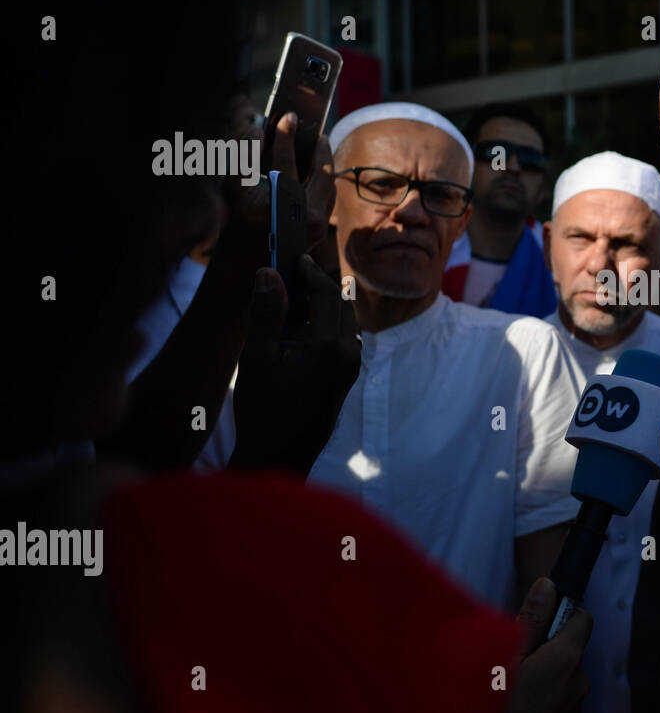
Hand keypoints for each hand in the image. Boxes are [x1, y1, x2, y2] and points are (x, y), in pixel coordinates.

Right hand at [219, 102, 334, 264]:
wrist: (247, 261)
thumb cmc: (237, 223)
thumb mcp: (233, 188)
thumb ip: (244, 155)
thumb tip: (258, 129)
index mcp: (282, 202)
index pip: (286, 160)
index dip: (286, 136)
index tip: (288, 118)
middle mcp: (305, 215)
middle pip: (321, 173)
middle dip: (321, 151)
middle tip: (319, 134)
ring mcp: (316, 226)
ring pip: (329, 187)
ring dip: (326, 167)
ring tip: (321, 150)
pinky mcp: (320, 232)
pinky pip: (328, 201)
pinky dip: (324, 184)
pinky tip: (319, 173)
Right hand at [228, 255, 360, 474]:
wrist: (281, 456)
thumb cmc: (264, 410)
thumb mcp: (256, 359)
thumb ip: (266, 313)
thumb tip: (269, 272)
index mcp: (329, 346)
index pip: (326, 293)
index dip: (311, 271)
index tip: (295, 256)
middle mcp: (348, 354)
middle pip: (341, 304)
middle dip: (321, 283)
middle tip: (297, 268)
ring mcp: (350, 367)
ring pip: (345, 321)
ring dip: (326, 303)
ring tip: (299, 292)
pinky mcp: (346, 378)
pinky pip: (343, 338)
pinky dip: (327, 322)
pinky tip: (304, 324)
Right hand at [505, 578, 592, 712]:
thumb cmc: (501, 704)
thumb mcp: (508, 657)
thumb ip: (531, 621)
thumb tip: (548, 586)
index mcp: (567, 657)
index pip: (583, 617)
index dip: (563, 613)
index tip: (541, 620)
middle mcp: (580, 679)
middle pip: (572, 645)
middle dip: (549, 645)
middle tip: (519, 657)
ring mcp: (577, 702)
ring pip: (566, 671)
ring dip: (547, 670)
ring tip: (518, 683)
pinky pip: (562, 693)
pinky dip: (547, 691)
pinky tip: (524, 700)